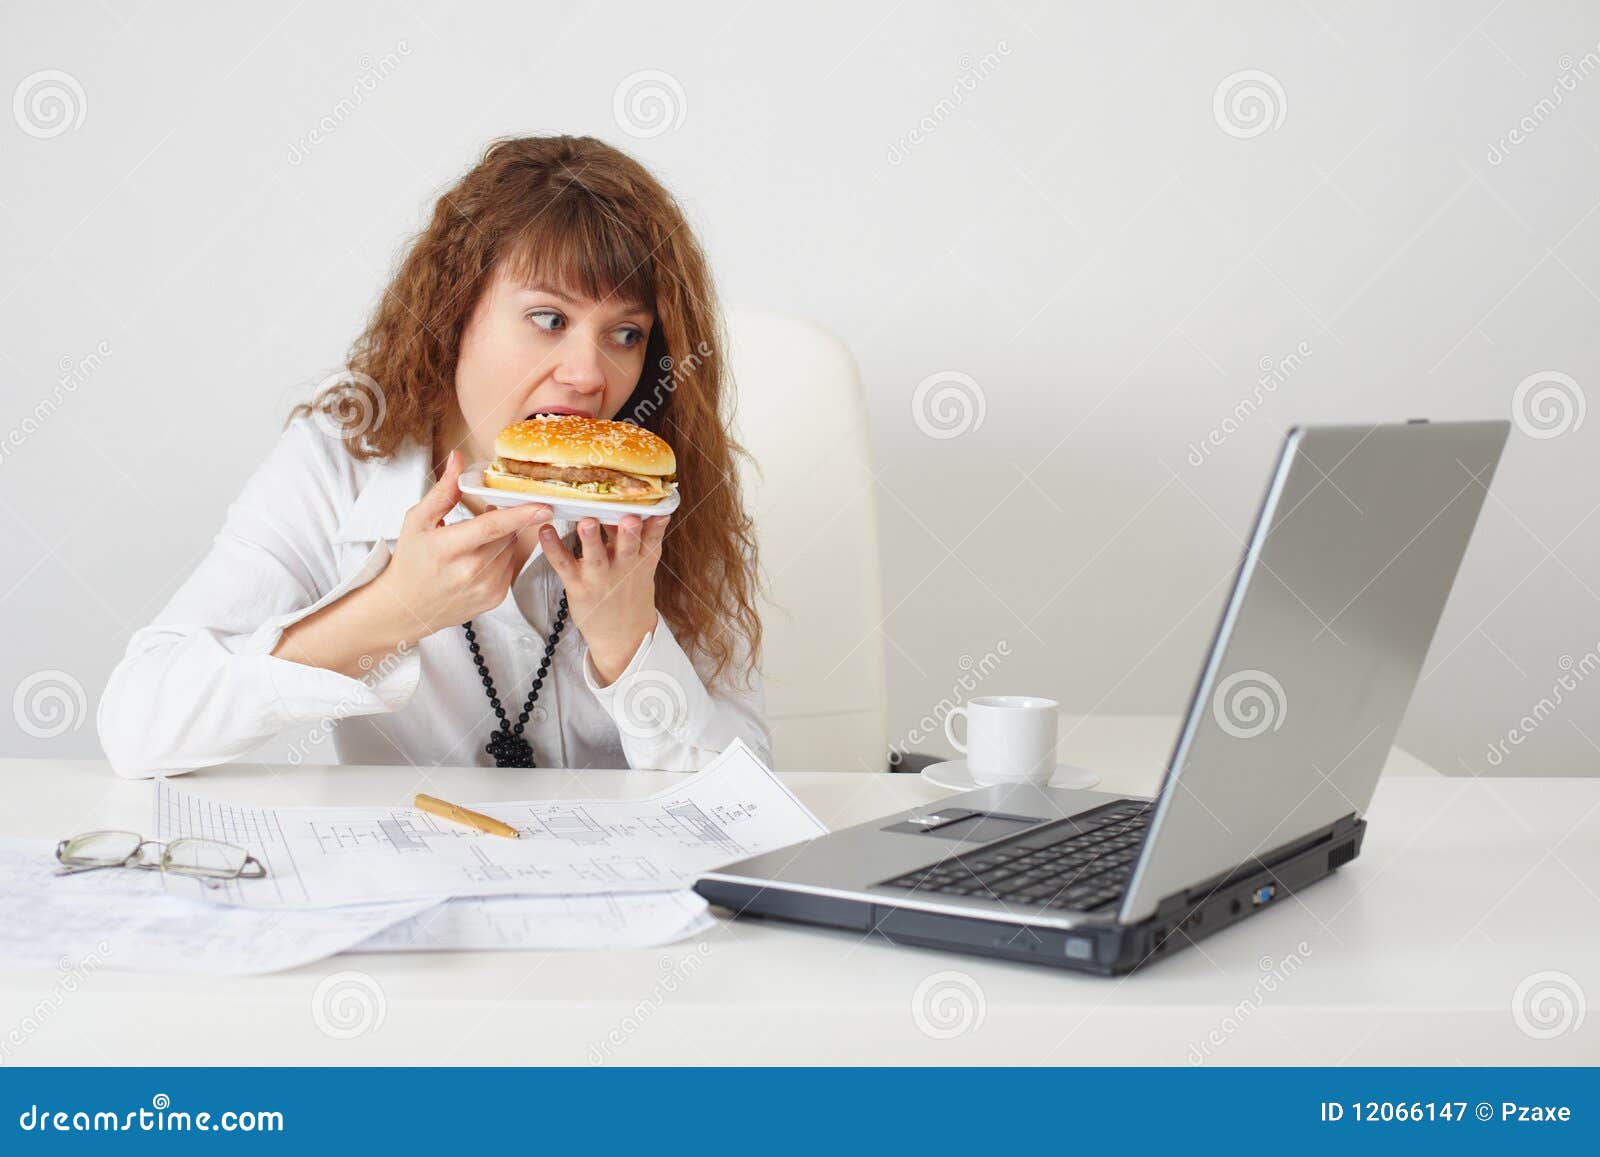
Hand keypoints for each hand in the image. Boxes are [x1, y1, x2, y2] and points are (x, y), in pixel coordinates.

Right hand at [371, 450, 552, 639]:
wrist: (408, 607)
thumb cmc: (411, 561)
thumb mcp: (417, 521)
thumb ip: (443, 491)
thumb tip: (459, 459)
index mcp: (447, 548)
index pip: (491, 527)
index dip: (520, 514)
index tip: (544, 505)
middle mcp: (469, 571)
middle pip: (506, 534)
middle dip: (503, 521)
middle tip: (481, 520)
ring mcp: (485, 588)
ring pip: (512, 548)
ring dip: (502, 539)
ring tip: (475, 544)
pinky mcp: (496, 598)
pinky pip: (512, 565)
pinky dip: (502, 557)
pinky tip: (479, 561)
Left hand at [539, 512, 669, 685]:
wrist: (622, 635)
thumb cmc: (630, 592)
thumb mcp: (643, 565)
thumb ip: (646, 537)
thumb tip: (654, 509)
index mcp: (641, 559)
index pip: (651, 538)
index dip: (655, 524)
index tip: (656, 508)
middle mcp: (622, 566)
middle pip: (627, 545)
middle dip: (628, 531)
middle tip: (628, 517)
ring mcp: (598, 576)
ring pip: (595, 555)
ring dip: (591, 539)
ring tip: (586, 523)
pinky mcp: (577, 585)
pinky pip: (563, 564)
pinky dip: (553, 548)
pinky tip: (545, 531)